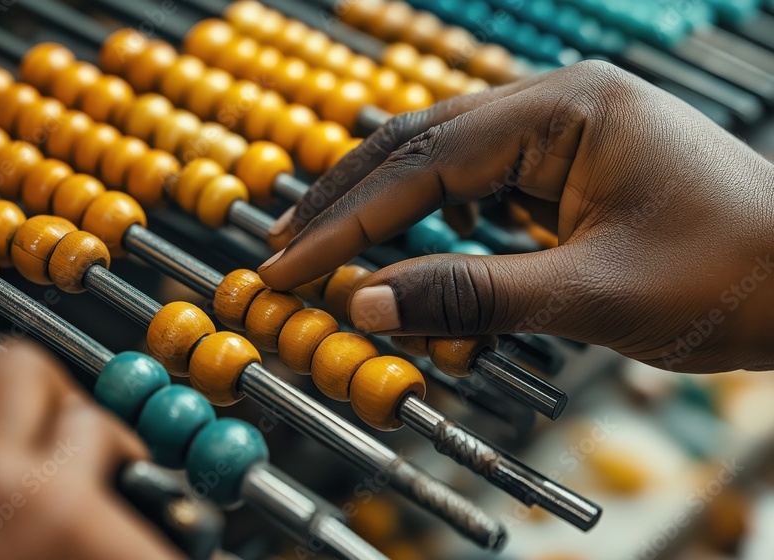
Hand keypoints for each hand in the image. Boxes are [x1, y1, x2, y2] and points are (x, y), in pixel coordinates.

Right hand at [259, 60, 773, 372]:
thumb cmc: (728, 277)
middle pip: (420, 142)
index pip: (425, 163)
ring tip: (321, 244)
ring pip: (443, 157)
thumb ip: (471, 296)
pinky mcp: (569, 162)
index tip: (289, 265)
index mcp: (568, 110)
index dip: (348, 222)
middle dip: (347, 199)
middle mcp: (559, 104)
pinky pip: (478, 179)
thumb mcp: (590, 295)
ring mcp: (564, 129)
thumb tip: (366, 306)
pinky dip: (428, 214)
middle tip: (282, 247)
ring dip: (381, 203)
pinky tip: (402, 241)